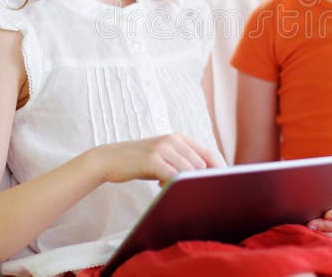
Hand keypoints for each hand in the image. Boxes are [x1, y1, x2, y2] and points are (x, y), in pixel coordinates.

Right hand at [93, 133, 221, 184]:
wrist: (110, 158)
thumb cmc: (139, 162)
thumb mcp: (164, 157)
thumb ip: (182, 162)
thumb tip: (206, 178)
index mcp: (180, 138)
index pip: (210, 154)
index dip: (219, 171)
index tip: (222, 186)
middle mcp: (173, 140)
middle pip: (201, 164)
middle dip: (200, 181)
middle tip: (191, 192)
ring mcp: (162, 148)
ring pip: (188, 170)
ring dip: (185, 184)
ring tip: (169, 188)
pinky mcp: (151, 159)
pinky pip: (172, 175)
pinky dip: (172, 185)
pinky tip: (162, 187)